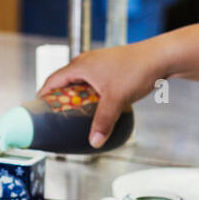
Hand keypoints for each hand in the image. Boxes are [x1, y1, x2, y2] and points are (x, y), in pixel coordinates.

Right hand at [39, 41, 164, 147]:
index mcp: (80, 65)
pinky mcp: (111, 66)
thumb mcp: (116, 100)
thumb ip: (103, 122)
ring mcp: (99, 63)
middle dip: (59, 99)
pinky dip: (90, 93)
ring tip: (76, 114)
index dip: (42, 95)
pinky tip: (98, 105)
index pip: (52, 81)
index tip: (37, 110)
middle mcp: (87, 61)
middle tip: (56, 117)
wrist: (161, 57)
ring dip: (76, 97)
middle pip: (64, 81)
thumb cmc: (136, 70)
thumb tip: (94, 142)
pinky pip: (93, 81)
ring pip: (80, 82)